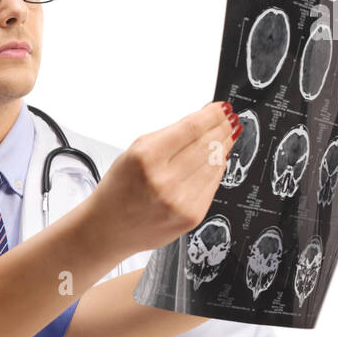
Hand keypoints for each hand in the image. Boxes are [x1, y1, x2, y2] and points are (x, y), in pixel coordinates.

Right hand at [88, 101, 238, 257]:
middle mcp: (164, 181)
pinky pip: (214, 185)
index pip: (191, 128)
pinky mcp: (191, 216)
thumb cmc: (118, 190)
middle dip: (222, 128)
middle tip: (228, 120)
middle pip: (208, 145)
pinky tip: (216, 160)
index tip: (221, 108)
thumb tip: (202, 121)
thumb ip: (168, 136)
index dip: (213, 115)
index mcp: (146, 158)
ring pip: (215, 164)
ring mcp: (180, 201)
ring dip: (224, 147)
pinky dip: (217, 169)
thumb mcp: (133, 152)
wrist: (108, 228)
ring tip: (226, 136)